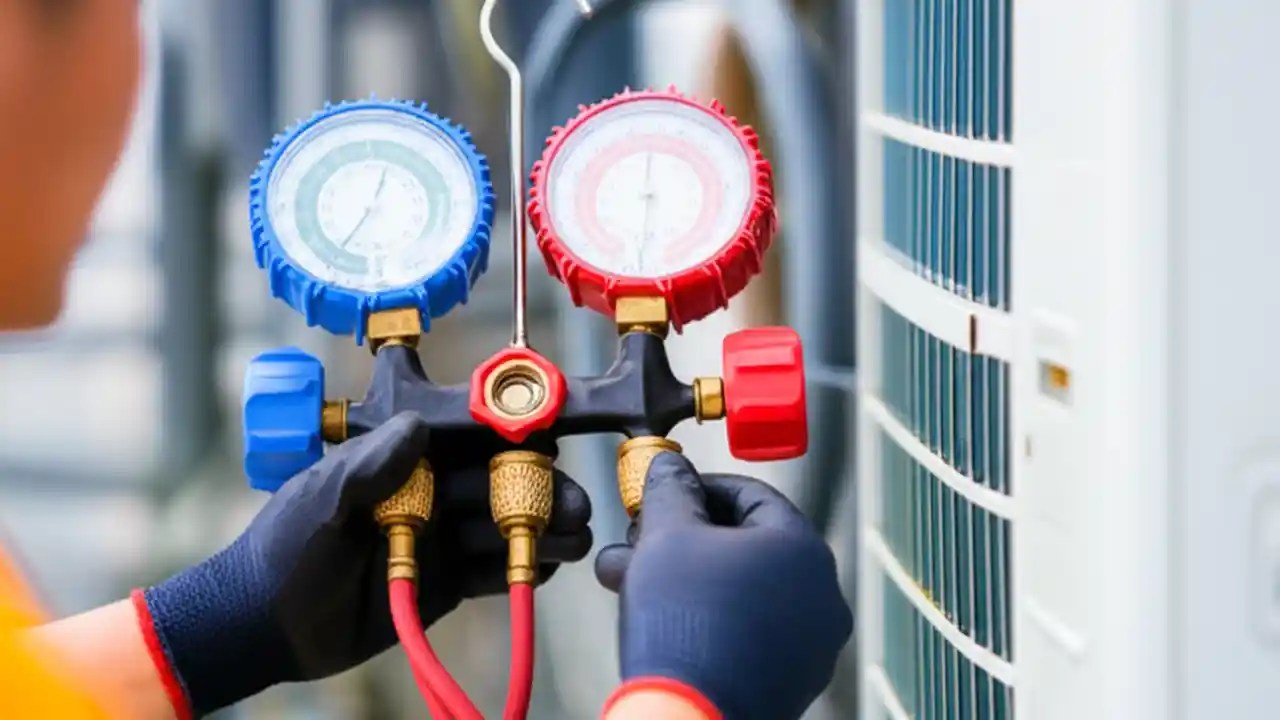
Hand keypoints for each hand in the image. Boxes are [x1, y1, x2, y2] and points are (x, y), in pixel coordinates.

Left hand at [138, 412, 592, 715]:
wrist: (264, 624)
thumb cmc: (283, 548)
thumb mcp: (321, 498)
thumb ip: (369, 465)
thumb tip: (417, 426)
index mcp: (398, 462)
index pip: (463, 442)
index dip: (508, 440)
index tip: (547, 441)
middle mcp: (426, 495)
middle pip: (494, 487)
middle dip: (538, 492)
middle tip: (577, 504)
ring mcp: (437, 540)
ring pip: (500, 530)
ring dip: (539, 532)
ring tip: (577, 540)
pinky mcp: (443, 584)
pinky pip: (489, 573)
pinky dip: (519, 570)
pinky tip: (545, 569)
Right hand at [595, 453, 850, 719]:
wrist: (691, 719)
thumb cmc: (684, 622)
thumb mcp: (666, 535)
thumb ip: (671, 488)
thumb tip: (669, 466)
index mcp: (803, 548)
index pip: (751, 494)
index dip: (698, 486)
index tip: (660, 494)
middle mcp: (821, 594)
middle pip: (746, 543)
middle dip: (681, 537)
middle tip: (637, 539)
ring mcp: (811, 643)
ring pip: (743, 590)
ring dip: (686, 578)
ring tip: (628, 579)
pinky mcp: (792, 680)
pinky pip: (750, 630)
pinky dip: (708, 617)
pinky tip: (659, 620)